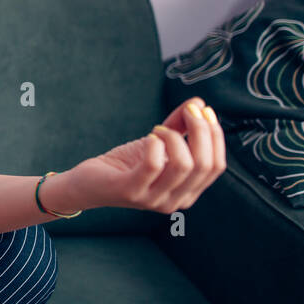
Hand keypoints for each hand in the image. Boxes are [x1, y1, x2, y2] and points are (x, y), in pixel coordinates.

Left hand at [62, 96, 226, 213]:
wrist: (87, 183)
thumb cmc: (125, 164)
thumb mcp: (158, 144)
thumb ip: (179, 126)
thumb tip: (199, 102)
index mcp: (188, 192)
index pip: (216, 166)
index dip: (215, 135)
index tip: (203, 109)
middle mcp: (175, 201)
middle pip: (205, 164)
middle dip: (201, 130)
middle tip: (186, 111)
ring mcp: (153, 199)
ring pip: (184, 165)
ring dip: (175, 137)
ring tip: (158, 129)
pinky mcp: (131, 191)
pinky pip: (153, 165)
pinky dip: (154, 144)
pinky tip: (148, 137)